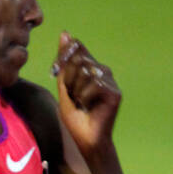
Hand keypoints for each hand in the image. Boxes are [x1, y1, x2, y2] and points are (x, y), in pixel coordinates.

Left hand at [51, 31, 120, 156]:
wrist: (86, 139)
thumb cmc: (75, 117)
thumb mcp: (64, 88)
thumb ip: (64, 63)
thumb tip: (65, 33)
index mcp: (90, 67)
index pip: (77, 49)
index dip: (64, 58)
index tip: (57, 72)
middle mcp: (102, 70)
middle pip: (78, 60)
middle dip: (68, 80)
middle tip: (73, 97)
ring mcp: (110, 80)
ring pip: (85, 72)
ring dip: (76, 91)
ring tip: (81, 103)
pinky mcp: (115, 92)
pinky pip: (94, 85)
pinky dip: (86, 98)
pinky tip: (90, 107)